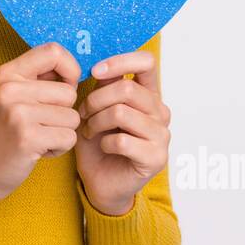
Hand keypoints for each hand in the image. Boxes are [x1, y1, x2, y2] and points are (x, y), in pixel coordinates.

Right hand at [0, 42, 81, 211]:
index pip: (54, 51)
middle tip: (40, 125)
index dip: (70, 69)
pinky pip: (68, 138)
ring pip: (72, 118)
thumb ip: (36, 80)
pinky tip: (38, 150)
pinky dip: (59, 148)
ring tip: (37, 138)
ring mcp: (18, 113)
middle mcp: (11, 88)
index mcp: (7, 72)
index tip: (65, 87)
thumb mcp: (9, 96)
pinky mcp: (28, 137)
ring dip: (61, 133)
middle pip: (69, 93)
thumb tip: (74, 72)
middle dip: (63, 113)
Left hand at [74, 49, 170, 215]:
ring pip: (121, 112)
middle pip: (126, 89)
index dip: (119, 61)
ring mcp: (162, 135)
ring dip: (97, 122)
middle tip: (83, 114)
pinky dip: (104, 142)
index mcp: (148, 95)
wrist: (101, 182)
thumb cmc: (98, 143)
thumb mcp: (97, 109)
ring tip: (90, 131)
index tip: (95, 71)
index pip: (146, 62)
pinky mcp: (156, 158)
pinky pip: (122, 140)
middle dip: (95, 100)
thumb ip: (103, 86)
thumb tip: (99, 65)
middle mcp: (160, 112)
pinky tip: (103, 147)